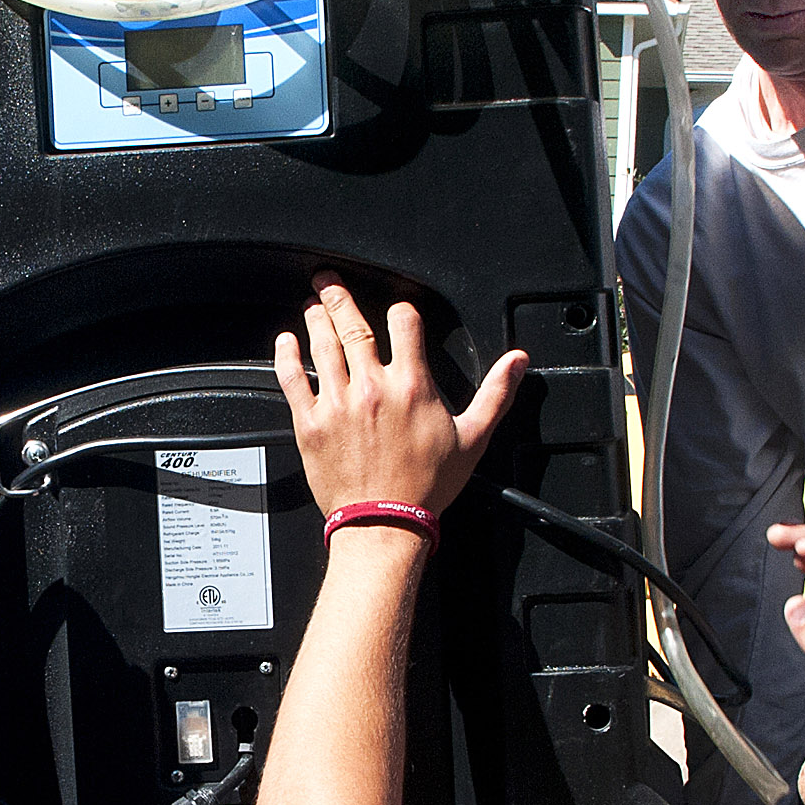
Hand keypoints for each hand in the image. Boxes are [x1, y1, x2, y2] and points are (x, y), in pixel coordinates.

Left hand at [273, 276, 525, 517]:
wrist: (384, 525)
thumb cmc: (427, 487)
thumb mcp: (473, 438)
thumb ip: (496, 394)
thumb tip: (518, 362)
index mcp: (412, 384)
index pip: (403, 322)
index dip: (400, 310)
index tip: (396, 312)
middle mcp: (372, 387)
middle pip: (353, 325)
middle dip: (340, 297)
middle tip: (329, 280)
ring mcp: (338, 403)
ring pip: (322, 345)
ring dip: (316, 318)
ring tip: (313, 304)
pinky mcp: (311, 423)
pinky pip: (293, 379)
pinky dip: (286, 355)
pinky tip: (285, 341)